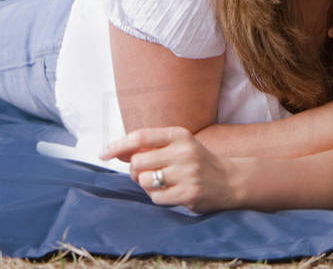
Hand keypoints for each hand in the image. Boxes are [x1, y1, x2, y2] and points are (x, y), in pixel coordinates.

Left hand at [100, 126, 237, 212]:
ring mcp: (188, 173)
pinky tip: (171, 193)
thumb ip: (150, 148)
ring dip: (147, 185)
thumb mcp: (177, 147)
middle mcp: (184, 151)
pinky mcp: (189, 193)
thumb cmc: (196, 162)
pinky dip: (158, 197)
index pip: (141, 137)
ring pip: (145, 181)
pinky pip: (156, 198)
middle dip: (135, 171)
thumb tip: (116, 152)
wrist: (229, 180)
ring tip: (162, 183)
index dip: (118, 145)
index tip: (103, 154)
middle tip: (146, 174)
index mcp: (180, 135)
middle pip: (137, 162)